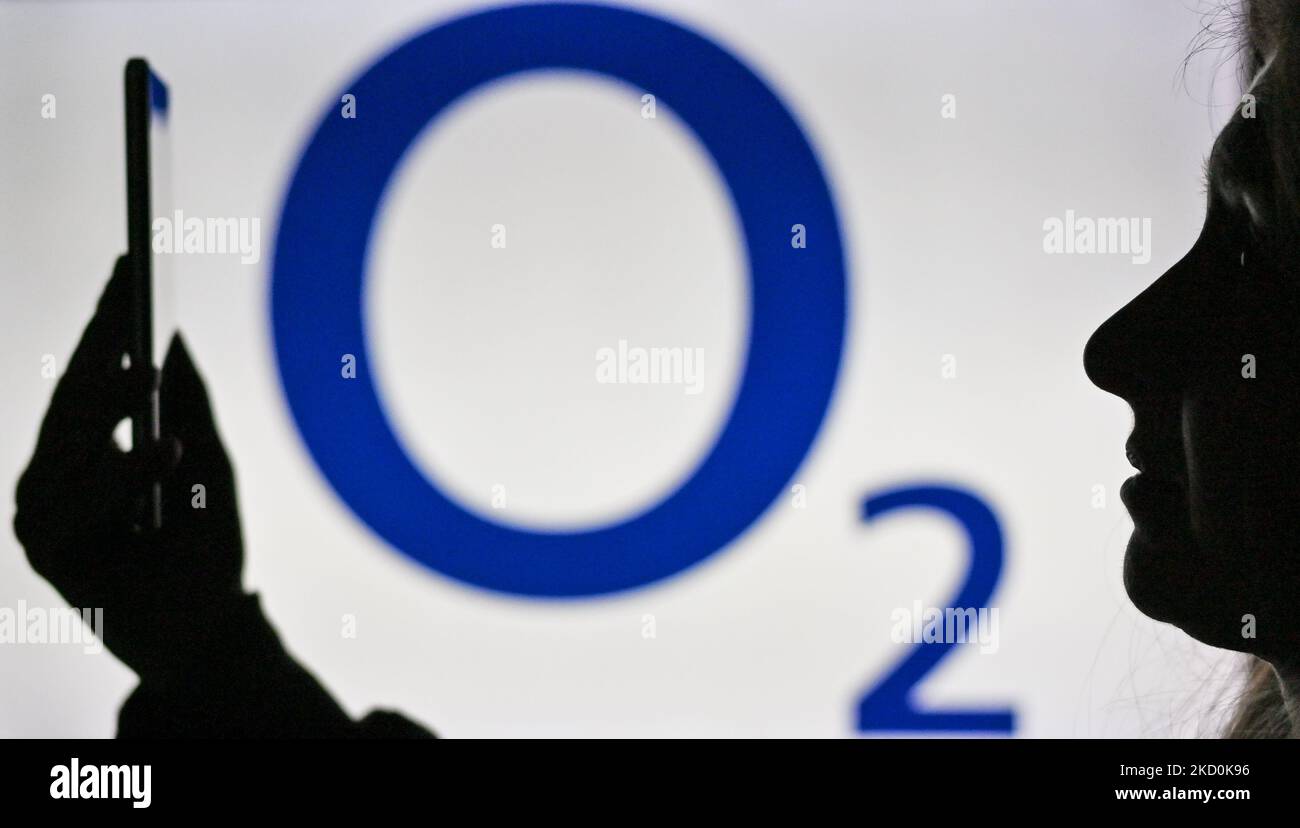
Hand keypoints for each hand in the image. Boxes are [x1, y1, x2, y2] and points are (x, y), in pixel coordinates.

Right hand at [14, 256, 245, 682]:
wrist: (205, 629)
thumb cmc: (204, 543)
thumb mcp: (210, 462)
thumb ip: (189, 404)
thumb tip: (172, 333)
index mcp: (87, 446)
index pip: (91, 372)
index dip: (108, 320)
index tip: (128, 263)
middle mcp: (55, 472)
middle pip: (72, 396)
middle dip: (100, 343)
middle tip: (125, 293)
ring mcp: (44, 510)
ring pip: (69, 445)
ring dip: (109, 407)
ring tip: (143, 367)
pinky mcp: (47, 551)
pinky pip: (80, 505)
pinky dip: (126, 478)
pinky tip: (168, 453)